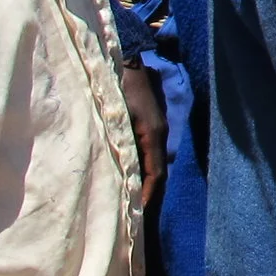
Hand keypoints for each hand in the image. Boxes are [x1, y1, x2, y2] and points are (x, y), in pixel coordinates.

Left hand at [118, 62, 167, 210]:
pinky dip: (143, 171)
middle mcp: (159, 134)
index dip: (147, 196)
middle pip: (158, 173)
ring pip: (155, 164)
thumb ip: (118, 143)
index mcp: (153, 135)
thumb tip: (120, 175)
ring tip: (135, 204)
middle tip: (137, 218)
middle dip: (150, 195)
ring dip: (146, 183)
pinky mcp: (150, 125)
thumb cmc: (117, 86)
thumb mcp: (115, 116)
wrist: (127, 58)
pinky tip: (133, 179)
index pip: (156, 174)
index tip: (138, 216)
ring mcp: (157, 129)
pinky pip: (150, 154)